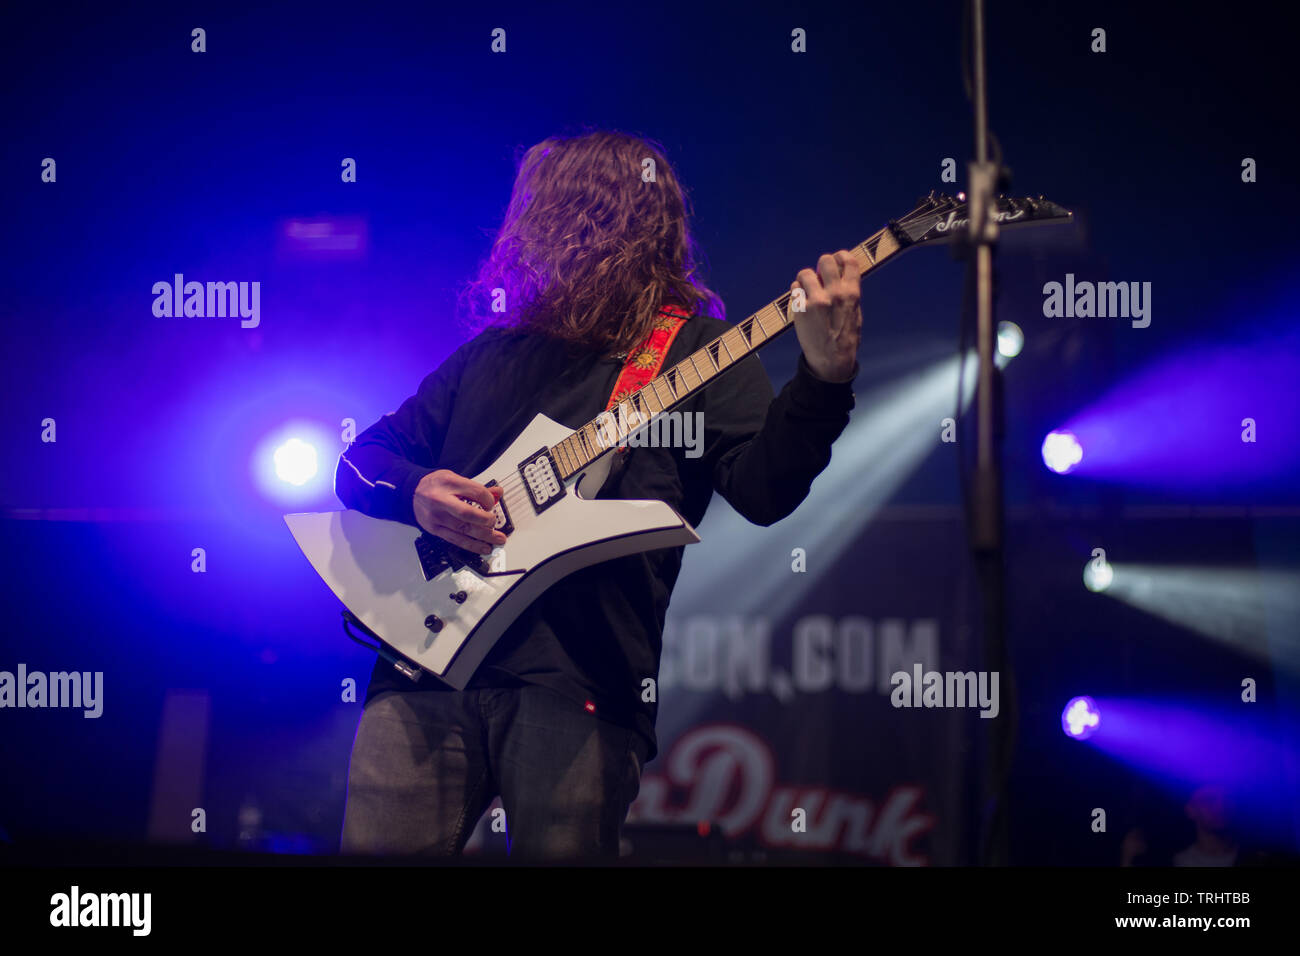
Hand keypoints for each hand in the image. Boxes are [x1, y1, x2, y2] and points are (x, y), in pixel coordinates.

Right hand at [413, 470, 506, 553]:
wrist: (412, 492)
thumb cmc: (435, 485)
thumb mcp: (455, 479)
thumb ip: (477, 488)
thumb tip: (497, 493)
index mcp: (449, 483)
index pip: (475, 492)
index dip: (489, 500)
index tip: (492, 504)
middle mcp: (441, 500)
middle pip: (467, 513)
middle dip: (486, 521)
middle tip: (494, 522)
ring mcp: (437, 517)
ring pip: (463, 529)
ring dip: (484, 537)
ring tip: (497, 539)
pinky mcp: (435, 529)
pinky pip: (455, 540)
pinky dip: (471, 545)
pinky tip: (483, 548)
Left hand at [789, 250, 861, 382]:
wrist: (832, 360)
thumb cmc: (845, 337)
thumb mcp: (855, 312)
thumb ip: (849, 292)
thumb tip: (840, 275)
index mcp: (852, 293)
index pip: (849, 261)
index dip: (840, 256)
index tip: (836, 259)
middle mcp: (835, 293)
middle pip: (825, 260)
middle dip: (820, 266)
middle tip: (818, 276)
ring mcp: (817, 301)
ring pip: (805, 273)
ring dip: (805, 279)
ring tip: (807, 290)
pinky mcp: (801, 309)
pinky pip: (795, 289)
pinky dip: (797, 293)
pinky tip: (801, 302)